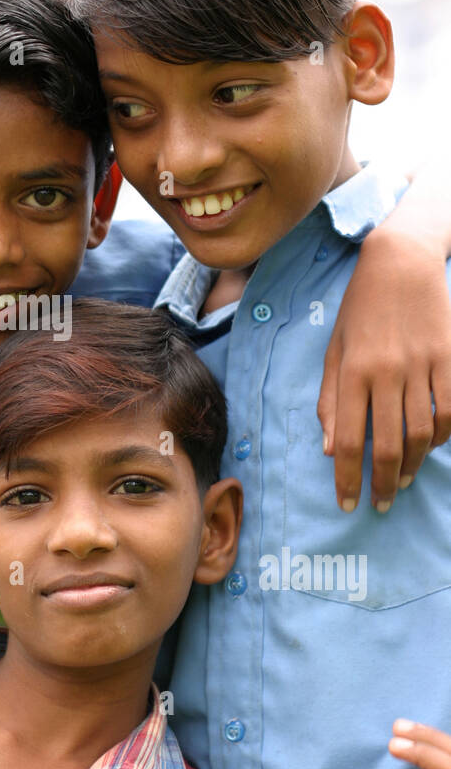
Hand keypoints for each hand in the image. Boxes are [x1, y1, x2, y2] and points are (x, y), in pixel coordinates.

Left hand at [317, 230, 450, 511]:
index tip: (347, 504)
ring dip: (412, 464)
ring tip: (401, 480)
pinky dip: (443, 435)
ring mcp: (423, 365)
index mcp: (353, 371)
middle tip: (380, 504)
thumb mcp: (334, 351)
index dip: (347, 478)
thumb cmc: (360, 311)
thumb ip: (330, 401)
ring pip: (422, 433)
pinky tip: (430, 445)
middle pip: (388, 444)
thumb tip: (330, 450)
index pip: (349, 439)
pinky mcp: (450, 358)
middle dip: (382, 483)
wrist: (400, 263)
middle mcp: (387, 372)